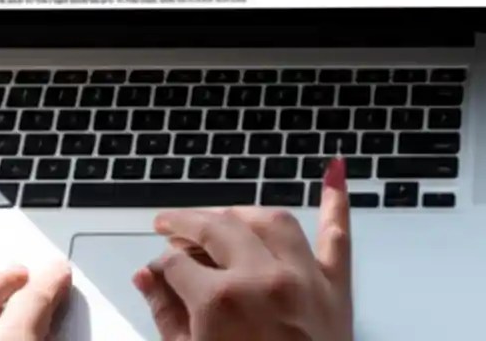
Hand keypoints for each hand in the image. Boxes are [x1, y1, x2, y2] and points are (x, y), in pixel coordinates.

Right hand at [134, 158, 352, 340]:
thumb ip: (166, 315)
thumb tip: (147, 277)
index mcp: (220, 300)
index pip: (176, 261)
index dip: (160, 263)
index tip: (157, 270)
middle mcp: (263, 277)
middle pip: (217, 229)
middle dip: (187, 224)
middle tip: (170, 225)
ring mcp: (304, 278)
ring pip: (270, 221)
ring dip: (242, 214)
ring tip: (222, 218)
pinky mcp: (337, 288)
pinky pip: (338, 235)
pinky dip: (337, 201)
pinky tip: (335, 170)